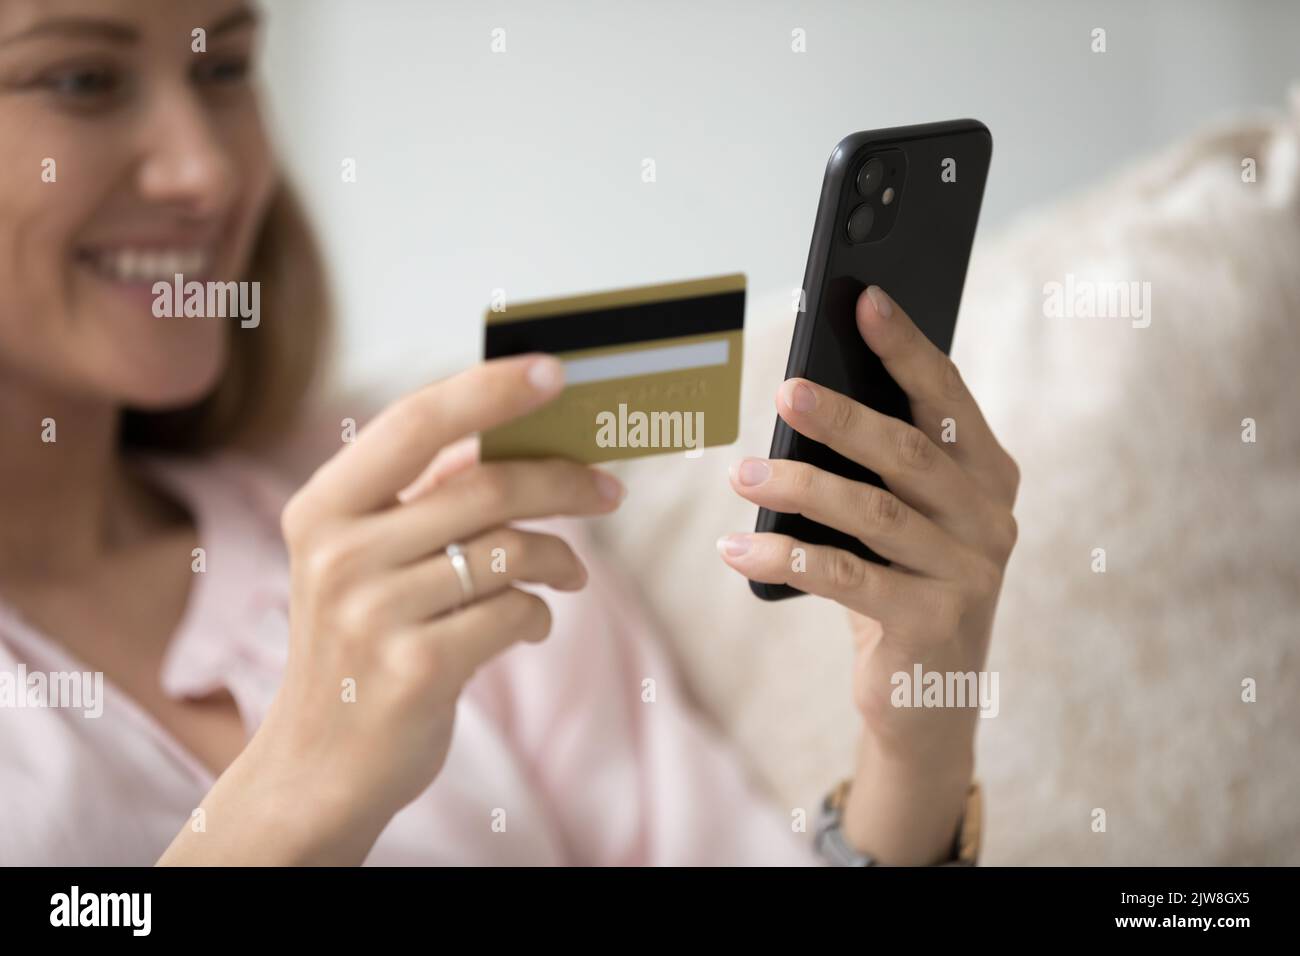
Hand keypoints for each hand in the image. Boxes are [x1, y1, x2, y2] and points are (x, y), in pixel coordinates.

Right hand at [160, 355, 624, 863]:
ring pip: (511, 550)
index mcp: (322, 509)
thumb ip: (422, 499)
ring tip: (570, 572)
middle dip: (563, 482)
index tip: (555, 372)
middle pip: (484, 486)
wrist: (317, 767)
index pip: (414, 423)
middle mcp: (339, 554)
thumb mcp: (362, 562)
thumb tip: (510, 436)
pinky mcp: (416, 670)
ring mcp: (373, 614)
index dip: (489, 391)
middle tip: (608, 491)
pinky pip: (517, 613)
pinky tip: (531, 622)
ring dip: (561, 558)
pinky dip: (540, 613)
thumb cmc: (357, 647)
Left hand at [717, 286, 1018, 861]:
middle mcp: (991, 519)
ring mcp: (969, 573)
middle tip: (783, 391)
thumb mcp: (901, 519)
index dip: (906, 348)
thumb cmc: (903, 581)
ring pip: (871, 512)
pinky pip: (844, 577)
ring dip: (798, 486)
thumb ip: (878, 464)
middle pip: (908, 451)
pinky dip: (784, 556)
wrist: (930, 697)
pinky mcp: (932, 623)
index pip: (947, 398)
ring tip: (739, 473)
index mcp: (989, 474)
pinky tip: (736, 547)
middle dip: (842, 416)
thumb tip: (804, 395)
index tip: (863, 301)